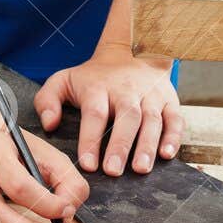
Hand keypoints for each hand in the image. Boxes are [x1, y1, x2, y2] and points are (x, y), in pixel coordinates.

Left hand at [34, 44, 182, 175]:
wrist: (130, 51)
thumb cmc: (93, 77)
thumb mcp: (63, 80)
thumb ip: (47, 100)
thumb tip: (49, 125)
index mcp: (98, 87)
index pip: (94, 113)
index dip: (90, 139)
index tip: (88, 163)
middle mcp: (125, 90)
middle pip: (126, 116)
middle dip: (120, 145)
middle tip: (113, 171)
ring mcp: (150, 95)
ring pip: (151, 119)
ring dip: (147, 145)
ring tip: (140, 168)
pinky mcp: (169, 100)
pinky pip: (175, 118)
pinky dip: (173, 137)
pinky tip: (167, 155)